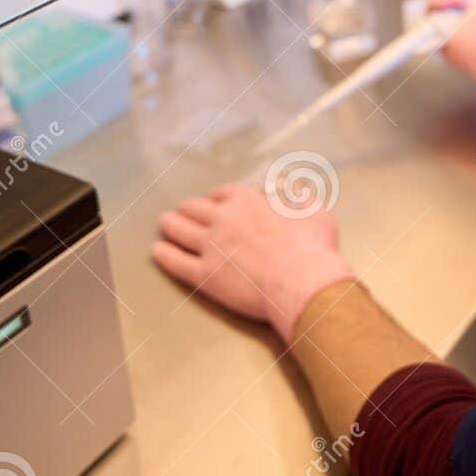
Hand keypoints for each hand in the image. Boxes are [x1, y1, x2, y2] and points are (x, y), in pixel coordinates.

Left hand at [151, 182, 353, 341]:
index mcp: (247, 201)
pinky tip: (158, 252)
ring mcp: (209, 247)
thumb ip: (305, 202)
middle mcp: (222, 219)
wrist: (302, 282)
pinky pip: (175, 261)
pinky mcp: (203, 275)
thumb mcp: (317, 215)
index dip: (213, 198)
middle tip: (183, 214)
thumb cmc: (313, 249)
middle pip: (193, 208)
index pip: (221, 193)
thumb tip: (301, 192)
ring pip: (178, 230)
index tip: (211, 203)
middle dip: (187, 210)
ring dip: (170, 226)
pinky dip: (164, 255)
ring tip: (165, 226)